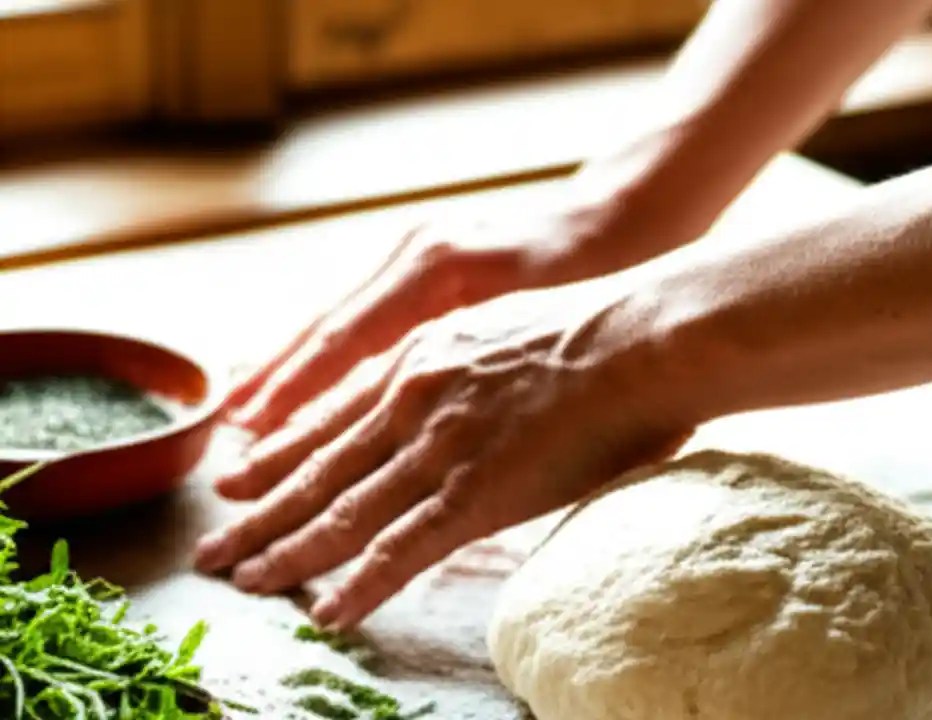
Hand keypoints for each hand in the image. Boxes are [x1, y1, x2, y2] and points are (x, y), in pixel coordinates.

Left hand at [195, 283, 689, 628]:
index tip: (240, 474)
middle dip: (260, 509)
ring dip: (287, 551)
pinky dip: (360, 585)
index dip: (281, 451)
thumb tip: (473, 394)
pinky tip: (328, 611)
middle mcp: (412, 399)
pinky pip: (402, 550)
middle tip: (215, 542)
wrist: (639, 339)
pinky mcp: (474, 494)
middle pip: (317, 466)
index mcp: (422, 355)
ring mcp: (438, 448)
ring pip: (342, 511)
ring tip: (244, 578)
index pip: (332, 413)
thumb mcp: (506, 327)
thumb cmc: (597, 330)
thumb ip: (470, 366)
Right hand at [221, 202, 622, 453]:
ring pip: (340, 324)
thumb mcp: (542, 318)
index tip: (252, 431)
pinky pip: (366, 316)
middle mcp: (414, 260)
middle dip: (276, 388)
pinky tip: (304, 381)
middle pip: (328, 331)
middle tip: (228, 442)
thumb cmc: (598, 275)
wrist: (623, 217)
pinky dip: (331, 352)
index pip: (348, 340)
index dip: (297, 391)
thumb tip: (408, 413)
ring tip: (245, 417)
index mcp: (438, 271)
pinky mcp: (428, 264)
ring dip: (292, 372)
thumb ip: (476, 361)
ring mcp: (418, 259)